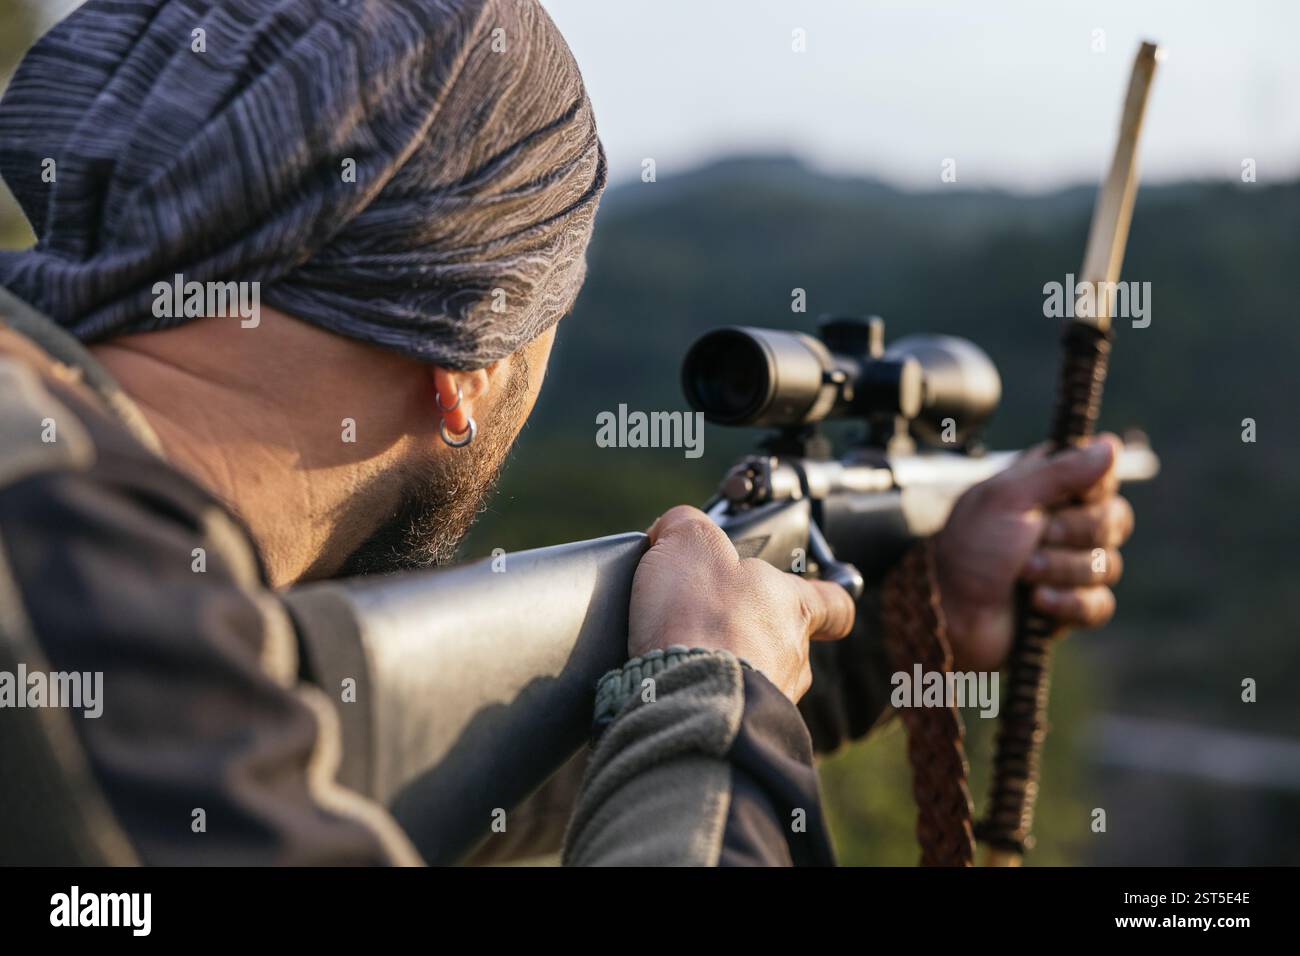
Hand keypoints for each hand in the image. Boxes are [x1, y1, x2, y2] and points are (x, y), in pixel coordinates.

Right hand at [629, 505, 855, 702]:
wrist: (687, 696)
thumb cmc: (702, 618)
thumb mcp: (690, 541)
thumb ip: (688, 526)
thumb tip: (675, 527)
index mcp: (793, 605)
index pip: (833, 600)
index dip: (826, 590)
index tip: (819, 588)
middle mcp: (793, 656)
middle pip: (785, 640)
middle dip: (749, 630)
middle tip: (708, 618)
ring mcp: (771, 698)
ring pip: (757, 677)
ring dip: (726, 666)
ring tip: (682, 654)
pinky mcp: (741, 731)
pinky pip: (727, 707)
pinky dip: (704, 695)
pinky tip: (674, 684)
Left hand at [933, 433, 1133, 671]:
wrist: (951, 612)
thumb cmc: (969, 548)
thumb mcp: (1007, 498)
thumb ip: (1061, 471)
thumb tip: (1110, 444)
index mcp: (1047, 489)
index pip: (1101, 476)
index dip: (1094, 488)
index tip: (1074, 495)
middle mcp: (1064, 523)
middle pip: (1115, 519)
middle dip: (1076, 532)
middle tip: (1037, 536)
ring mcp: (1070, 566)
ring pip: (1108, 565)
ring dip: (1062, 568)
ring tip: (1024, 572)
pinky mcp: (1071, 606)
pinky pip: (1099, 604)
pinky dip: (1068, 603)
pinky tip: (1038, 602)